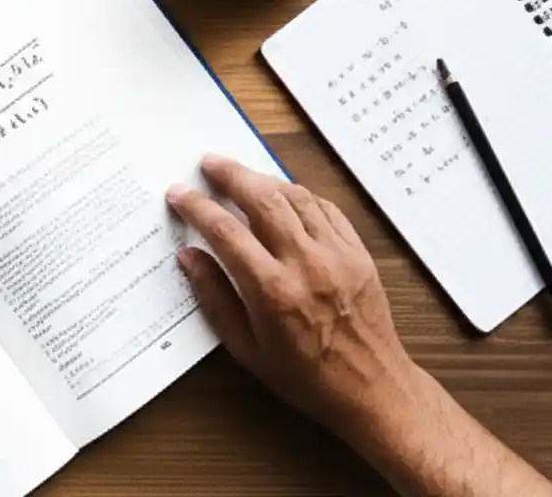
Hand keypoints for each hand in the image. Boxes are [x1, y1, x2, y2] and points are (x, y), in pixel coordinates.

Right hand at [166, 155, 417, 436]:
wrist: (371, 388)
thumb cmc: (305, 377)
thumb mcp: (245, 349)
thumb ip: (215, 297)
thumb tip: (189, 257)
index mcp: (272, 291)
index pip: (225, 232)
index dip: (197, 207)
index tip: (180, 195)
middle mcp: (306, 264)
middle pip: (262, 199)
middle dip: (230, 175)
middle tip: (209, 164)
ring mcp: (337, 255)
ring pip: (296, 196)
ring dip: (264, 179)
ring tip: (242, 174)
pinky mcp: (358, 254)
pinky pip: (326, 209)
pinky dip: (300, 195)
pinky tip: (283, 194)